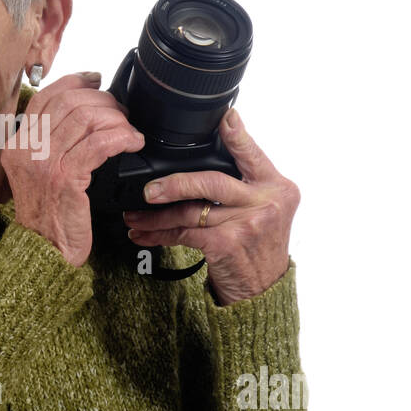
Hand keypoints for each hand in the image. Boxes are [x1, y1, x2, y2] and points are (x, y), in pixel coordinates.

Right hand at [2, 72, 145, 266]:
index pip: (45, 97)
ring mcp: (43, 164)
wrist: (44, 253)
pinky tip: (133, 142)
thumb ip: (52, 143)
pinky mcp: (66, 179)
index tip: (96, 80)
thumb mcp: (39, 173)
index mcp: (17, 145)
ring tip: (129, 130)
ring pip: (86, 119)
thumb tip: (82, 113)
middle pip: (69, 102)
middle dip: (103, 101)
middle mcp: (26, 150)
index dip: (75, 82)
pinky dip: (122, 137)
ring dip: (116, 119)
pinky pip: (100, 144)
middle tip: (121, 113)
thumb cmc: (48, 217)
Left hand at [122, 107, 298, 303]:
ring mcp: (248, 223)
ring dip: (156, 215)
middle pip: (212, 180)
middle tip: (148, 190)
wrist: (263, 293)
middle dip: (174, 184)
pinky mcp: (227, 244)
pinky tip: (143, 235)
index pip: (253, 154)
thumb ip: (243, 185)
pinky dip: (159, 234)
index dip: (237, 134)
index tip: (224, 117)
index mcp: (277, 186)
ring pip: (191, 210)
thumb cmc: (257, 248)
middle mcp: (267, 201)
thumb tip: (203, 162)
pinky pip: (184, 233)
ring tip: (133, 216)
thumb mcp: (264, 210)